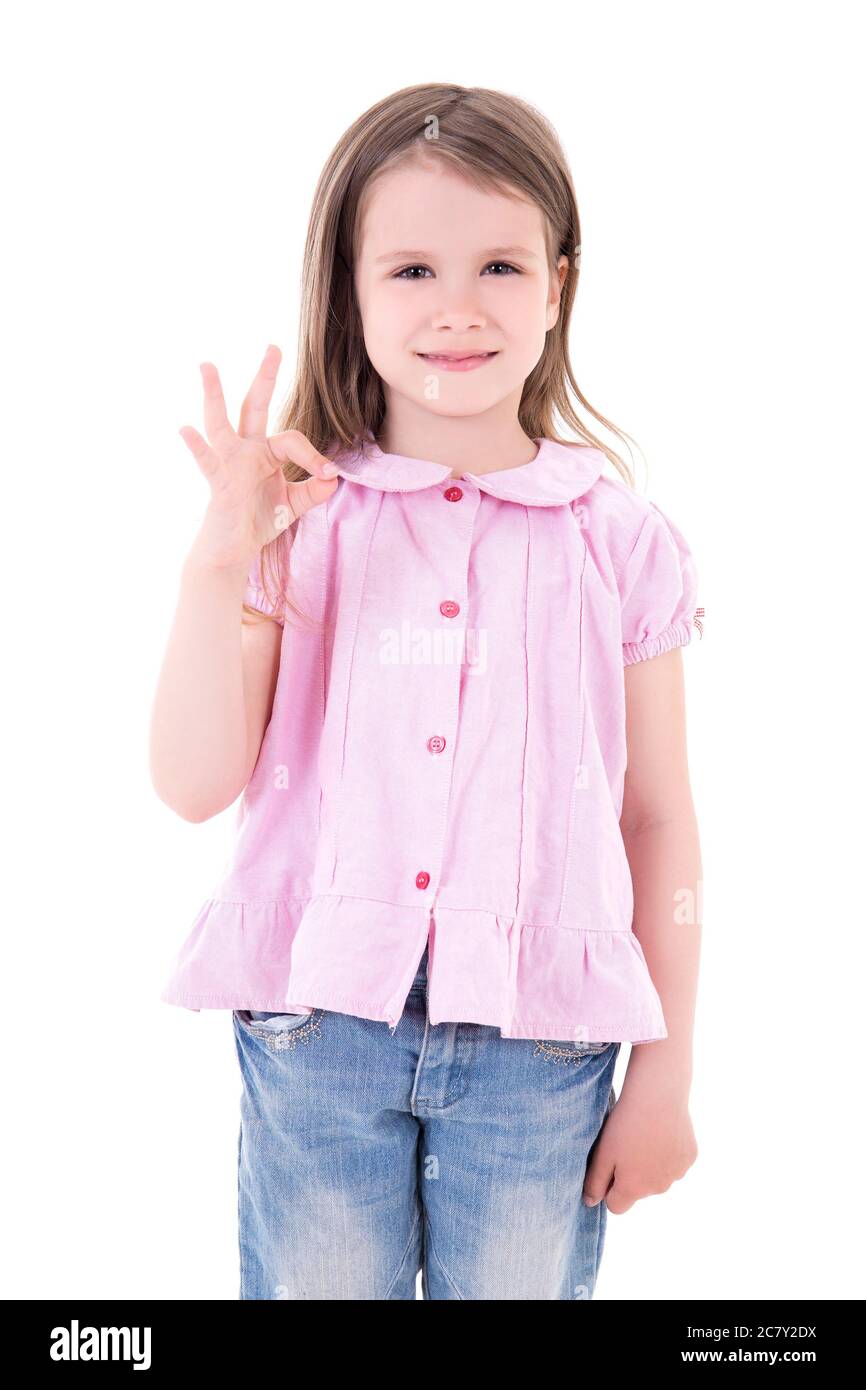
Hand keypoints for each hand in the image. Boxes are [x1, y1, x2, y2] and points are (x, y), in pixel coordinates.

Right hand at [179, 344, 339, 570]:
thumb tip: (332, 476)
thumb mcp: (293, 504)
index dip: (313, 455)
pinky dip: (197, 447)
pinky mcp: (219, 483)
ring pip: (221, 424)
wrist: (233, 551)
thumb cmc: (258, 521)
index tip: (327, 474)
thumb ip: (314, 490)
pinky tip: (185, 429)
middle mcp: (246, 451)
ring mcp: (229, 464)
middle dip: (265, 377)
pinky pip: (208, 463)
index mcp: (265, 453)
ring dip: (214, 395)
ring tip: (207, 366)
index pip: (293, 440)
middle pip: (254, 407)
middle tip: (274, 346)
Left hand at [582, 1085, 697, 1213]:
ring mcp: (677, 1174)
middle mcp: (659, 1188)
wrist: (658, 1095)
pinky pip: (674, 1163)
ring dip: (650, 1165)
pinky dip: (667, 1153)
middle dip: (631, 1175)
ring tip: (644, 1135)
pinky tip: (662, 1131)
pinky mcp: (690, 1158)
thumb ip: (595, 1182)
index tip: (609, 1165)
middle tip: (627, 1144)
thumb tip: (591, 1203)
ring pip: (658, 1177)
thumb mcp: (603, 1152)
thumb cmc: (626, 1123)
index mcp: (634, 1189)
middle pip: (638, 1191)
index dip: (609, 1188)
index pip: (616, 1206)